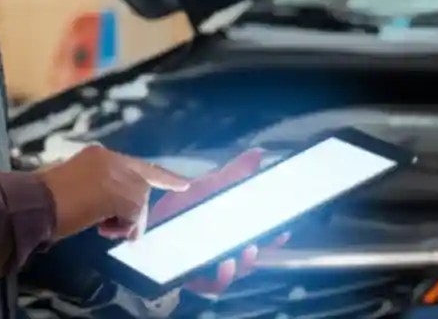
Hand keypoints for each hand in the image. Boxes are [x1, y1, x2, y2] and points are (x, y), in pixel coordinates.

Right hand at [37, 144, 189, 240]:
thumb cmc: (44, 198)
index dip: (164, 177)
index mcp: (100, 155)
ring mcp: (117, 175)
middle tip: (120, 231)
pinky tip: (103, 229)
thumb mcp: (75, 184)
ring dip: (126, 222)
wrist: (34, 202)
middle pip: (142, 187)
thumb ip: (98, 189)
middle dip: (136, 212)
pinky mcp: (119, 193)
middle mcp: (112, 160)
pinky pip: (133, 216)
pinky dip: (123, 227)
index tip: (185, 184)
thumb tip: (112, 210)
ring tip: (104, 230)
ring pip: (138, 203)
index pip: (139, 166)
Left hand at [149, 147, 290, 295]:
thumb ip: (236, 172)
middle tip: (266, 238)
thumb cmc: (186, 202)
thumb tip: (259, 152)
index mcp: (234, 229)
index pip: (262, 235)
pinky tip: (224, 265)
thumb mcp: (211, 184)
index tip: (285, 228)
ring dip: (246, 263)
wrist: (152, 218)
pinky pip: (212, 284)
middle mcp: (227, 248)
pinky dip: (222, 278)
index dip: (276, 235)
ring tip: (246, 250)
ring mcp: (213, 264)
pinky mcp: (194, 275)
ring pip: (237, 270)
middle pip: (253, 254)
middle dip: (263, 248)